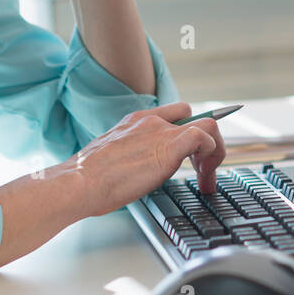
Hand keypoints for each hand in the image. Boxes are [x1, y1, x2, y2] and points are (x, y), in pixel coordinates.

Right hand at [69, 101, 227, 217]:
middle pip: (197, 118)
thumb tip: (132, 173)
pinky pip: (204, 137)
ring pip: (208, 125)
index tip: (196, 153)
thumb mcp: (112, 158)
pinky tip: (203, 174)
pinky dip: (212, 153)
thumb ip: (129, 157)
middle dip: (207, 144)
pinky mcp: (169, 146)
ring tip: (206, 179)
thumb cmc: (87, 180)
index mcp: (137, 122)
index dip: (191, 130)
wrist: (79, 182)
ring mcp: (162, 131)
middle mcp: (152, 121)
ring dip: (214, 152)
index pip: (176, 112)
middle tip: (203, 172)